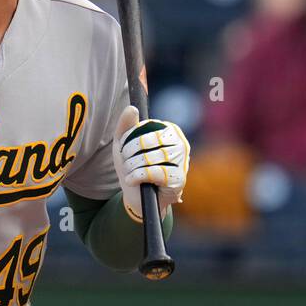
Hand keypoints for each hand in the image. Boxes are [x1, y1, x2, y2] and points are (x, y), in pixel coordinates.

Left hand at [110, 106, 189, 222]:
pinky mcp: (179, 179)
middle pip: (146, 142)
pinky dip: (138, 176)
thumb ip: (125, 125)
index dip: (128, 141)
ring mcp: (182, 161)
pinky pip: (155, 173)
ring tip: (130, 173)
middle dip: (129, 155)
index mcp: (169, 130)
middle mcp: (180, 143)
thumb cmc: (132, 166)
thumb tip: (132, 108)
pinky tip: (132, 180)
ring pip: (149, 158)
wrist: (137, 196)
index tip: (124, 151)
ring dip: (132, 167)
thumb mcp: (123, 145)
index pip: (143, 128)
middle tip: (126, 164)